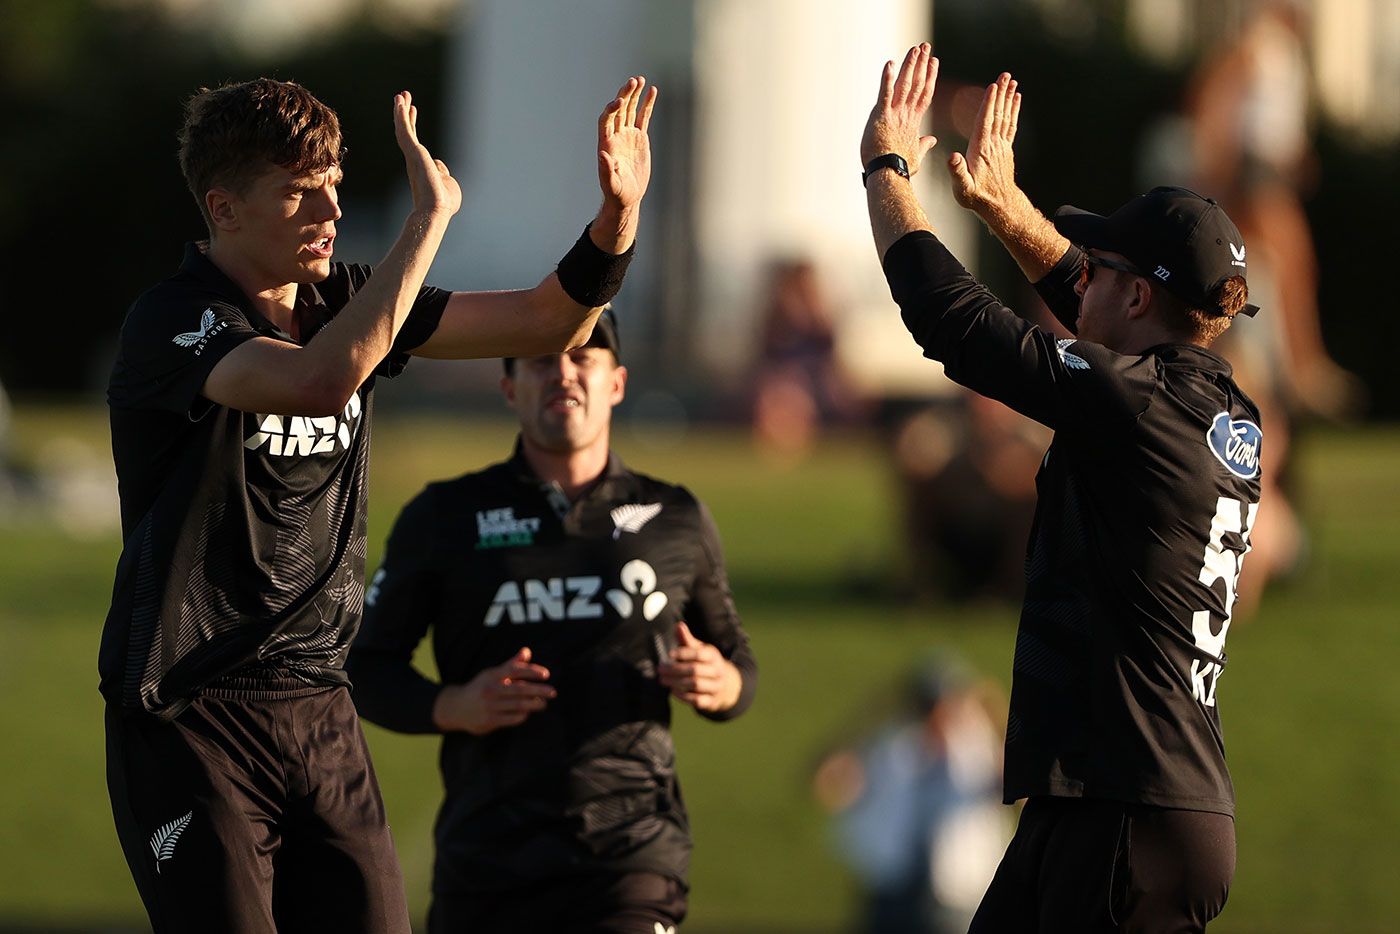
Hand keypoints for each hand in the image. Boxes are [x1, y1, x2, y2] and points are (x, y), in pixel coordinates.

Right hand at [394, 90, 461, 219]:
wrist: (435, 209)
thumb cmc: (443, 202)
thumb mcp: (447, 184)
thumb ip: (442, 172)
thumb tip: (438, 165)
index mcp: (421, 166)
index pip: (415, 141)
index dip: (412, 124)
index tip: (412, 110)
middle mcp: (413, 160)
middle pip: (407, 131)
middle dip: (405, 113)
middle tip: (403, 96)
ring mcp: (412, 156)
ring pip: (404, 129)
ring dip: (401, 111)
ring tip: (401, 94)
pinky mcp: (413, 153)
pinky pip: (405, 131)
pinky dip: (401, 116)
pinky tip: (400, 102)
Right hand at [432, 647, 554, 734]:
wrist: (456, 708)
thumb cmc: (480, 688)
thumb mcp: (492, 674)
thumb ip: (511, 664)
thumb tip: (527, 651)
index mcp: (492, 675)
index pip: (515, 670)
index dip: (532, 670)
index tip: (546, 674)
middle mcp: (491, 690)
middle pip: (520, 689)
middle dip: (539, 690)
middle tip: (553, 692)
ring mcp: (490, 706)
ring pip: (518, 705)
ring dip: (534, 704)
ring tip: (543, 703)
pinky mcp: (490, 720)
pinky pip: (512, 718)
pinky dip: (523, 715)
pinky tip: (527, 712)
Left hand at [597, 76, 656, 212]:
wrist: (627, 197)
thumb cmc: (617, 193)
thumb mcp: (611, 184)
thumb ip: (606, 170)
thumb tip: (602, 155)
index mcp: (606, 144)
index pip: (606, 120)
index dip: (611, 109)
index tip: (620, 102)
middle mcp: (615, 136)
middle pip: (618, 110)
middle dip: (625, 94)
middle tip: (633, 81)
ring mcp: (627, 135)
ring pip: (630, 110)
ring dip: (634, 94)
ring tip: (640, 79)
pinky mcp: (639, 138)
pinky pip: (643, 118)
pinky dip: (647, 104)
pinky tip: (652, 90)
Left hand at [658, 622, 741, 713]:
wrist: (726, 684)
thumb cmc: (706, 663)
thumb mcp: (700, 650)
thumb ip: (687, 640)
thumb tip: (679, 625)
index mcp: (713, 656)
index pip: (699, 653)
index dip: (683, 653)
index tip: (669, 654)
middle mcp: (717, 671)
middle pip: (695, 670)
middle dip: (675, 670)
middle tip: (660, 669)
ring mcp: (716, 687)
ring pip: (695, 685)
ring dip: (676, 682)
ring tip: (663, 680)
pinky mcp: (712, 701)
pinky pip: (697, 700)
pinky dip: (683, 696)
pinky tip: (673, 690)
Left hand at [860, 43, 939, 172]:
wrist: (889, 175)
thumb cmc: (900, 169)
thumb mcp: (916, 155)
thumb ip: (924, 145)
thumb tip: (932, 140)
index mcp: (914, 122)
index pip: (924, 94)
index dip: (930, 77)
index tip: (934, 62)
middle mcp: (906, 115)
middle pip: (917, 84)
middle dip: (922, 64)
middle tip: (926, 46)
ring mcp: (895, 114)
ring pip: (904, 85)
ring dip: (910, 65)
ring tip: (915, 49)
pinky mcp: (881, 116)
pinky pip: (884, 93)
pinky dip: (886, 79)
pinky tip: (889, 64)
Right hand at [948, 73, 1021, 214]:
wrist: (999, 206)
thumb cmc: (977, 197)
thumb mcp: (962, 188)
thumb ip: (957, 172)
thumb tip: (951, 157)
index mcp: (981, 150)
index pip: (985, 122)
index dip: (989, 104)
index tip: (993, 86)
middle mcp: (994, 145)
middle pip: (998, 114)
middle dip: (1001, 93)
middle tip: (1006, 75)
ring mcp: (1002, 146)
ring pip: (1006, 117)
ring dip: (1009, 98)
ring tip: (1012, 81)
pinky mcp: (1005, 149)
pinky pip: (1010, 125)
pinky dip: (1013, 111)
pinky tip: (1016, 100)